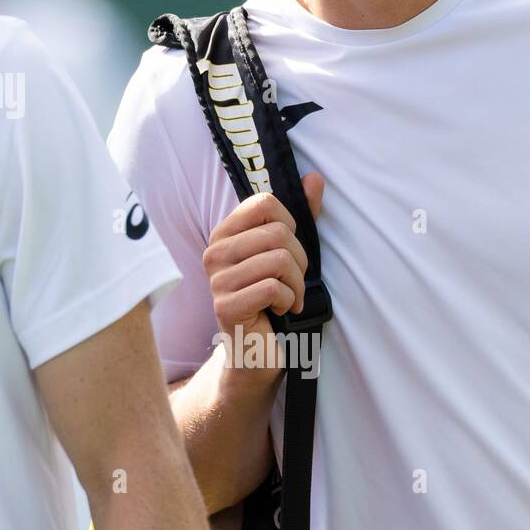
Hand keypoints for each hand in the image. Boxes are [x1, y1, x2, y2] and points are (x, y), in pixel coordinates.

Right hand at [203, 173, 323, 384]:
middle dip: (299, 261)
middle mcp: (215, 252)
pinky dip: (288, 301)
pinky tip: (279, 311)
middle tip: (292, 282)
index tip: (287, 250)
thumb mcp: (289, 253)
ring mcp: (217, 279)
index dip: (290, 225)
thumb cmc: (273, 298)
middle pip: (277, 234)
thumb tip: (315, 178)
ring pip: (278, 261)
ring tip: (287, 298)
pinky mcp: (226, 306)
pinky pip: (273, 288)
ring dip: (296, 284)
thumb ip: (301, 216)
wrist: (258, 351)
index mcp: (226, 233)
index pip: (264, 203)